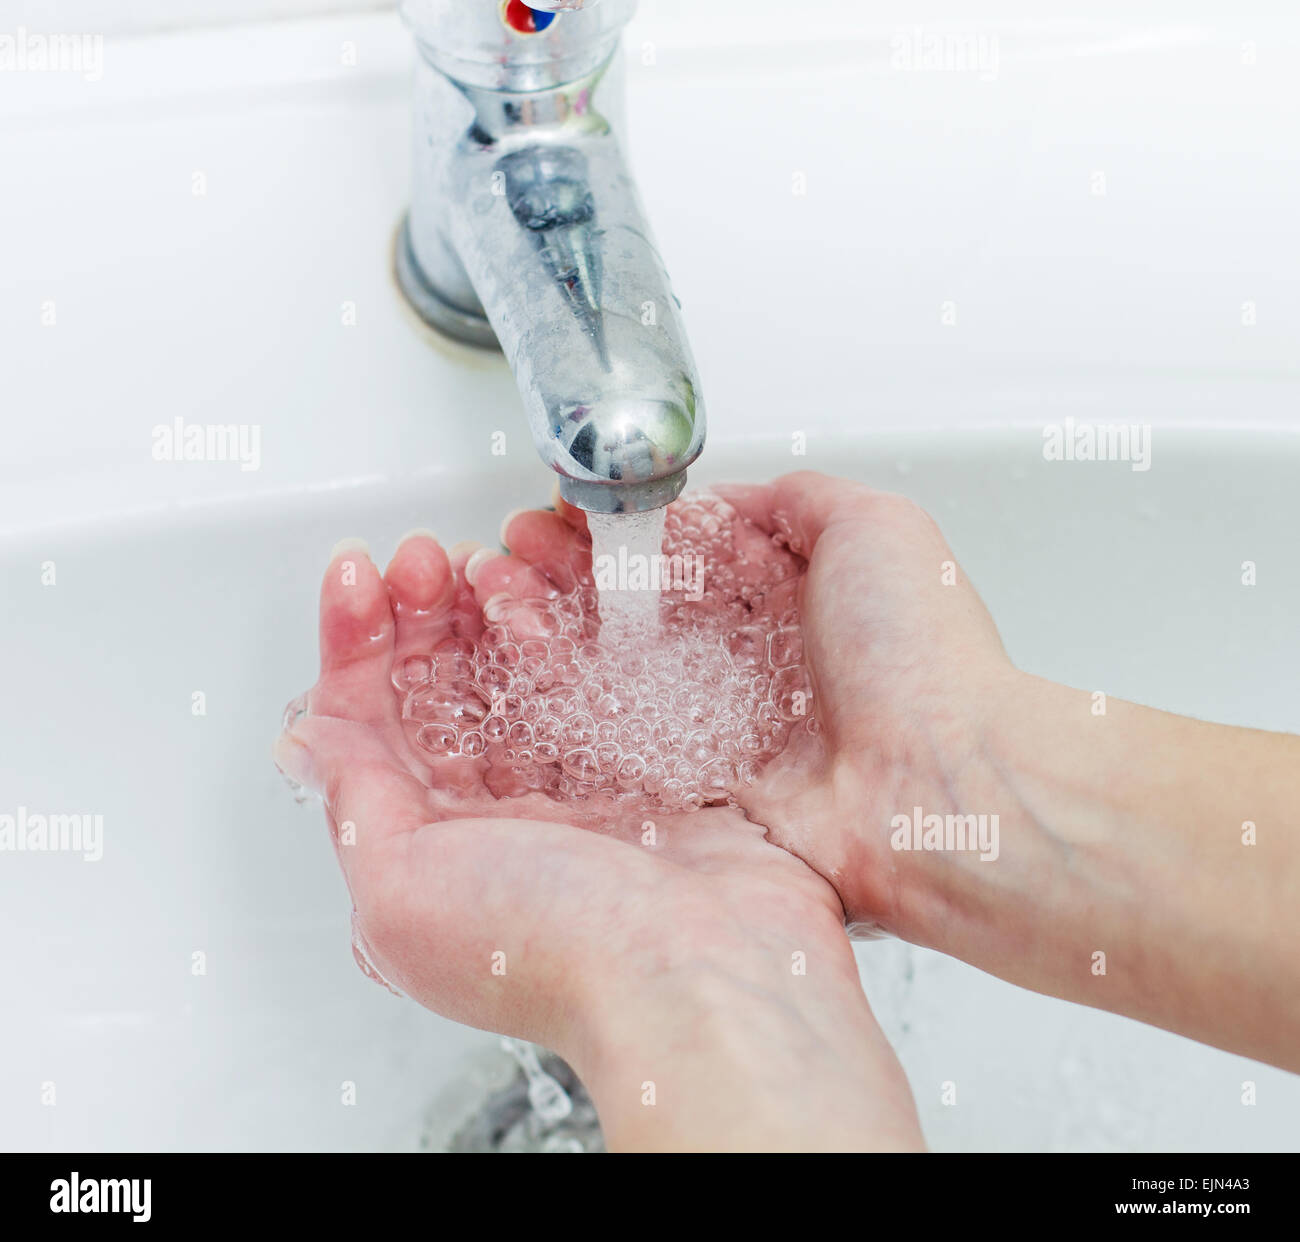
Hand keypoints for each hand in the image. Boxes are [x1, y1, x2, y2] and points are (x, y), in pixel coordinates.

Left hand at [273, 527, 922, 1149]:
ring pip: (513, 674)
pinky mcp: (644, 769)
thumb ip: (351, 806)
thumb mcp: (402, 895)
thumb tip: (308, 742)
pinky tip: (557, 595)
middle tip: (428, 558)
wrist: (708, 976)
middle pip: (439, 690)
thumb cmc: (558, 953)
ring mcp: (571, 792)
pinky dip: (567, 631)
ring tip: (489, 564)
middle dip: (420, 614)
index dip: (354, 644)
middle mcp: (494, 823)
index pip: (368, 727)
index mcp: (427, 854)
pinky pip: (591, 680)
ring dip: (489, 611)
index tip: (360, 578)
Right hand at [527, 474, 1016, 948]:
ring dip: (552, 633)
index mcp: (793, 598)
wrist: (934, 785)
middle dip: (569, 576)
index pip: (687, 551)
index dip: (622, 532)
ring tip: (497, 599)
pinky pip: (619, 741)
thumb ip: (799, 498)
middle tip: (511, 554)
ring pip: (618, 670)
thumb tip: (733, 500)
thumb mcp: (876, 526)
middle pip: (641, 609)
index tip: (567, 513)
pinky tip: (519, 675)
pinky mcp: (703, 785)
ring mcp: (724, 725)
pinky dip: (567, 708)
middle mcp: (754, 662)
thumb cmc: (917, 655)